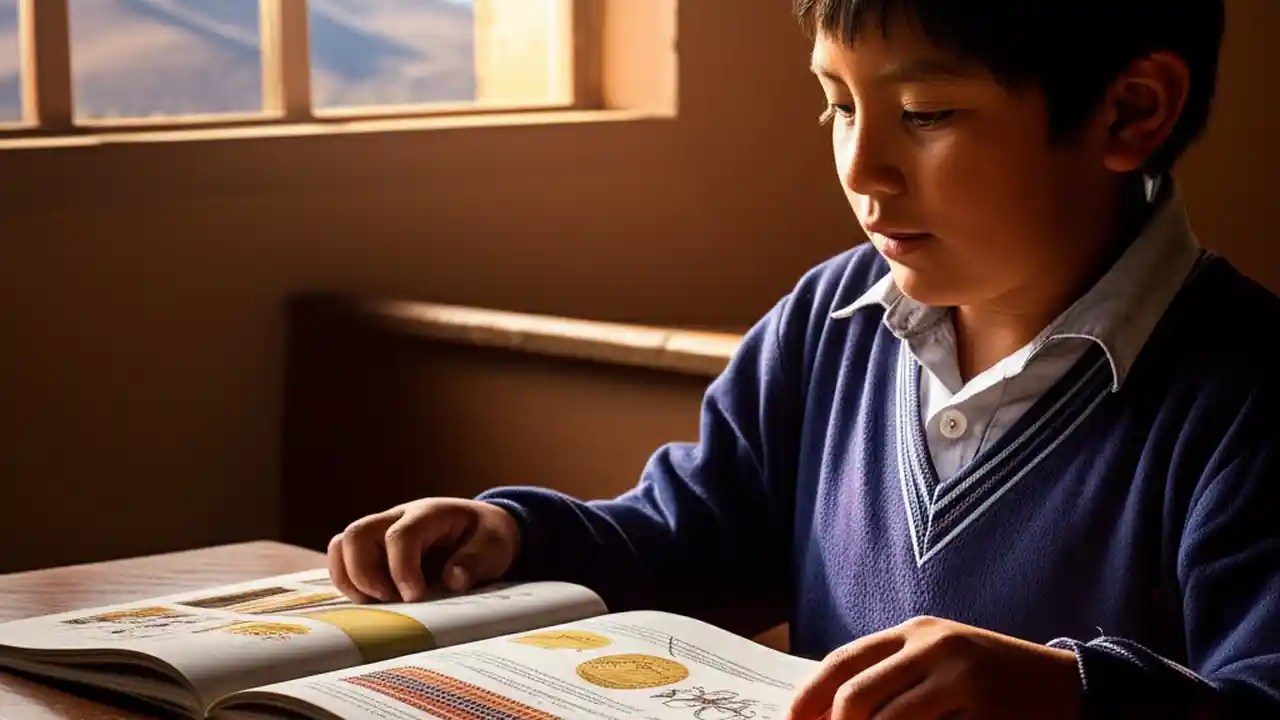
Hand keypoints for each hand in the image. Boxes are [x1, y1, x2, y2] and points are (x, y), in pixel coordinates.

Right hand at [327, 498, 520, 603]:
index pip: (399, 536)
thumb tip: (452, 580)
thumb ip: (476, 561)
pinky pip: (344, 561)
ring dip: (350, 579)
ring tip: (378, 602)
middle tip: (390, 600)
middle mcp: (397, 518)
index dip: (401, 570)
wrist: (482, 527)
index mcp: (429, 514)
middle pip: (356, 535)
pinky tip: (375, 601)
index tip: (415, 597)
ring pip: (342, 546)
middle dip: (364, 574)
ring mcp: (381, 532)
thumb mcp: (496, 545)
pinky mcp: (373, 550)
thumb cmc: (488, 535)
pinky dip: (350, 583)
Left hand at [786, 616, 1080, 719]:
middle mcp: (933, 647)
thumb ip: (891, 680)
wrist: (1071, 686)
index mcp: (914, 633)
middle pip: (855, 695)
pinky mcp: (985, 709)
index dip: (808, 697)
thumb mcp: (939, 666)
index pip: (843, 661)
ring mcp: (961, 677)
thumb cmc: (994, 683)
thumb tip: (831, 713)